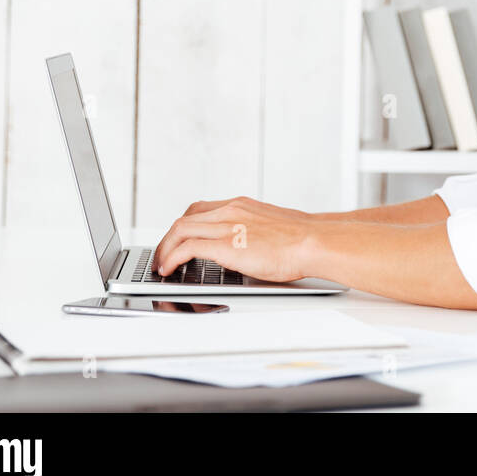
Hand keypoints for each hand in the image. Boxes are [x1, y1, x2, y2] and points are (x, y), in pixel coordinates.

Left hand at [153, 196, 324, 283]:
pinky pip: (186, 248)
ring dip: (165, 248)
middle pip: (186, 218)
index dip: (185, 225)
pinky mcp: (226, 245)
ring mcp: (227, 225)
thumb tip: (252, 248)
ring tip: (162, 264)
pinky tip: (168, 270)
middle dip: (169, 238)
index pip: (201, 209)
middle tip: (164, 254)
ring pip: (180, 229)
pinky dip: (171, 258)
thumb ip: (255, 233)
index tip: (179, 238)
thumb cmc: (304, 239)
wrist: (315, 241)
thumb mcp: (274, 227)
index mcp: (242, 205)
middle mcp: (231, 210)